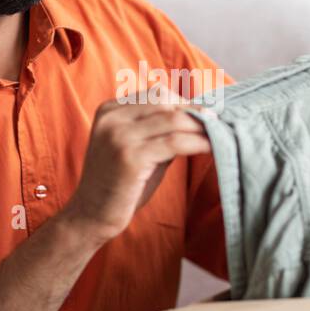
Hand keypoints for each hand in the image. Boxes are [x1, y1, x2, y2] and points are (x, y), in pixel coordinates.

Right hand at [61, 90, 212, 243]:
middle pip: (165, 101)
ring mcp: (120, 136)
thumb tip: (198, 118)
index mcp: (109, 111)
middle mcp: (112, 119)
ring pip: (173, 119)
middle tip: (215, 125)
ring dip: (200, 127)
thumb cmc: (119, 185)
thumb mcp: (136, 149)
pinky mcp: (131, 157)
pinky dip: (198, 143)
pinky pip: (175, 142)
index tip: (205, 115)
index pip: (156, 94)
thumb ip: (159, 131)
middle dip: (194, 113)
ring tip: (218, 135)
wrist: (91, 216)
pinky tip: (211, 148)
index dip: (184, 104)